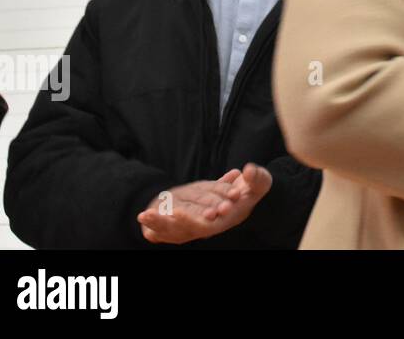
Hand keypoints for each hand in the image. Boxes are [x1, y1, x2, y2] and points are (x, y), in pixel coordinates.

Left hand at [137, 163, 272, 243]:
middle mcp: (210, 226)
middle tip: (147, 215)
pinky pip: (172, 230)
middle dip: (164, 224)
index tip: (176, 212)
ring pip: (175, 231)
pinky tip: (145, 221)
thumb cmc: (254, 189)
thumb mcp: (261, 182)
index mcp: (225, 219)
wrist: (249, 196)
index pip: (205, 226)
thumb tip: (247, 171)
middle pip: (183, 231)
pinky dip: (158, 228)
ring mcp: (199, 225)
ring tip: (142, 216)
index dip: (190, 220)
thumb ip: (256, 178)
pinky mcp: (191, 222)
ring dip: (158, 224)